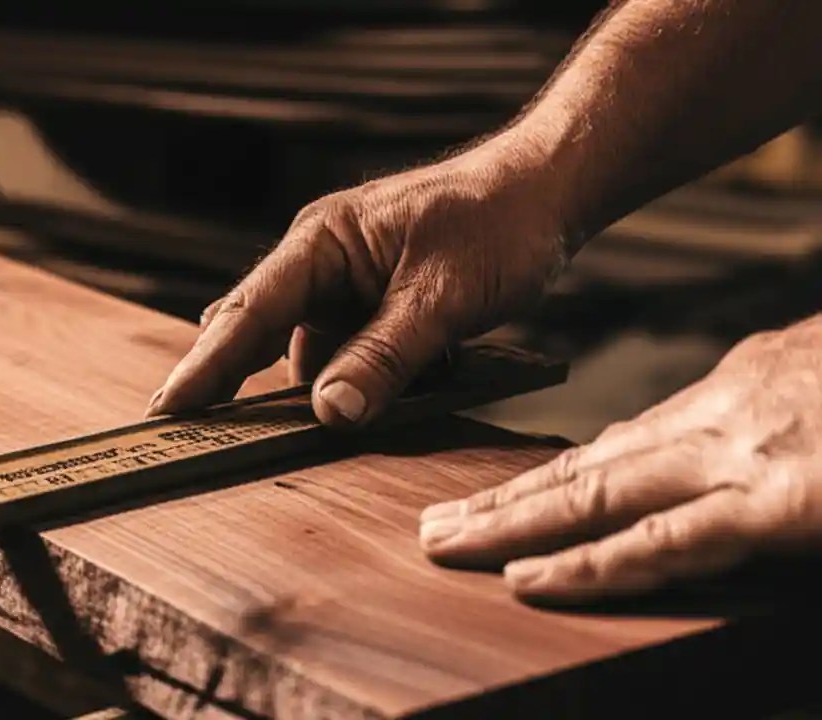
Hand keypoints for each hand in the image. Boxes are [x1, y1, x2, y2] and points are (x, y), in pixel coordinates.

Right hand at [146, 141, 569, 427]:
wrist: (548, 192)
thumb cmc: (497, 224)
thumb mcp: (441, 299)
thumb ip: (384, 357)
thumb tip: (329, 413)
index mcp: (321, 243)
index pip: (248, 311)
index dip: (205, 365)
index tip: (166, 408)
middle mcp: (322, 262)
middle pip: (260, 331)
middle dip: (227, 381)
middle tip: (183, 432)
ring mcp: (347, 284)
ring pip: (309, 351)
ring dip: (316, 390)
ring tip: (293, 428)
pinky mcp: (374, 304)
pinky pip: (348, 353)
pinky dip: (358, 381)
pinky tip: (384, 397)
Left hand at [420, 315, 821, 603]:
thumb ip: (780, 410)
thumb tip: (759, 443)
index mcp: (742, 384)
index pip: (622, 438)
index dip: (552, 473)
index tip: (499, 497)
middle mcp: (726, 411)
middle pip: (587, 464)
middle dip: (504, 500)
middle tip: (435, 526)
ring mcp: (748, 454)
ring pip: (598, 492)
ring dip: (513, 523)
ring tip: (444, 547)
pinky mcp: (785, 501)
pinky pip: (668, 541)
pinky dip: (593, 563)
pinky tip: (531, 579)